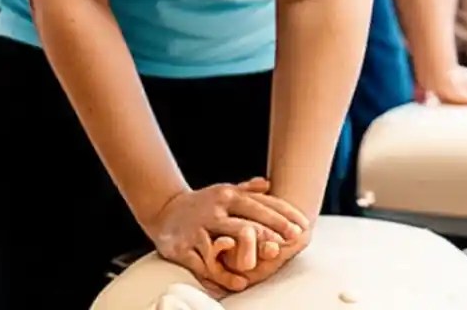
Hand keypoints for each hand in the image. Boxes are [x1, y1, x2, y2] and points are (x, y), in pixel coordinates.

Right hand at [146, 178, 307, 293]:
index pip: (260, 205)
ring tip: (258, 271)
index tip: (301, 227)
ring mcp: (198, 229)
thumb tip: (268, 183)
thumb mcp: (224, 191)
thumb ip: (248, 190)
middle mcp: (214, 211)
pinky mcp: (183, 246)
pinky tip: (237, 282)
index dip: (282, 217)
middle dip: (268, 236)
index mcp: (227, 197)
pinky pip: (204, 264)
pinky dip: (221, 275)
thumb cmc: (202, 203)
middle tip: (287, 246)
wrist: (164, 210)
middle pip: (245, 225)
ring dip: (244, 259)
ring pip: (224, 245)